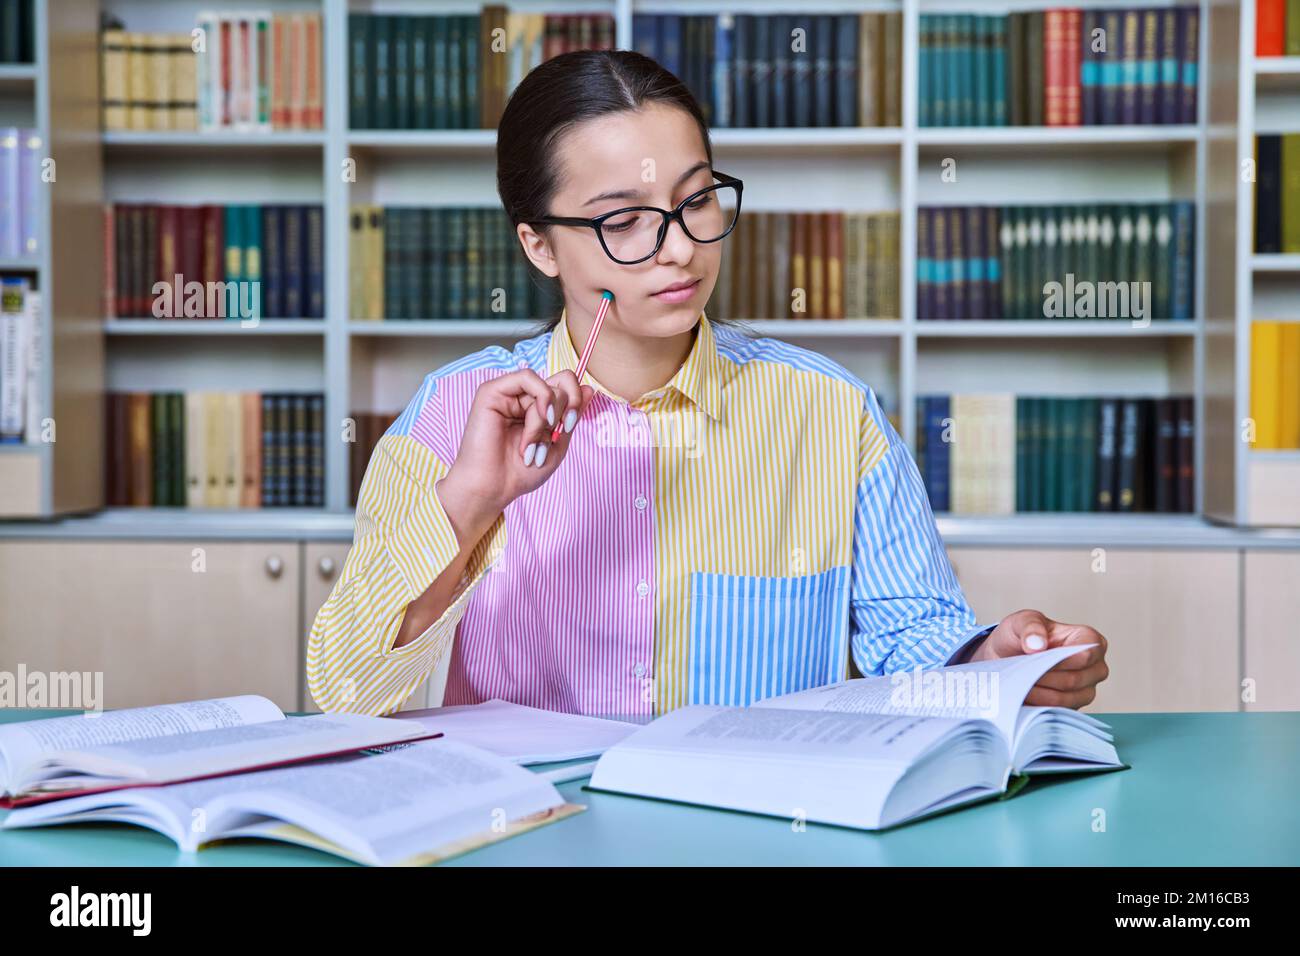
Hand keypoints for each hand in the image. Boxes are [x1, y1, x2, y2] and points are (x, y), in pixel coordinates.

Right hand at [437, 368, 594, 531]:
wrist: (492, 488)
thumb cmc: (519, 472)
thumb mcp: (557, 445)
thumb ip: (572, 416)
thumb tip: (590, 388)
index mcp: (537, 409)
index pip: (566, 387)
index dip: (576, 401)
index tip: (570, 425)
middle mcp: (522, 398)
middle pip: (561, 384)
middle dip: (562, 414)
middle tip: (550, 439)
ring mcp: (507, 393)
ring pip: (547, 386)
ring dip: (546, 419)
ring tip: (532, 444)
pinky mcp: (492, 391)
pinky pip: (528, 377)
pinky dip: (540, 400)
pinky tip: (534, 423)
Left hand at [969, 608, 1108, 708]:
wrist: (1007, 655)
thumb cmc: (1020, 636)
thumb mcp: (1021, 621)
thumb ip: (1030, 627)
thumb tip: (1036, 644)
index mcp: (1090, 640)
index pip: (1085, 654)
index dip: (1059, 660)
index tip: (1034, 658)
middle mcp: (1095, 666)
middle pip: (1074, 679)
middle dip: (1043, 676)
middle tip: (1021, 671)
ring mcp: (1087, 689)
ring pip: (1065, 698)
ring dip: (1038, 692)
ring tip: (1020, 681)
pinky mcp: (1074, 706)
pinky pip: (1058, 710)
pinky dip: (1038, 703)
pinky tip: (1025, 692)